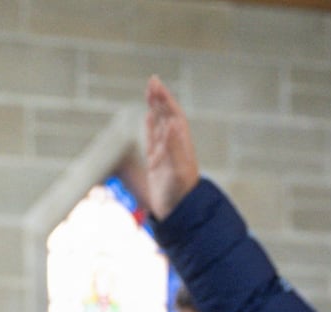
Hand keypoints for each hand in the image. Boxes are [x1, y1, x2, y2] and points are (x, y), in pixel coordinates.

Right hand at [143, 76, 199, 221]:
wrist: (178, 212)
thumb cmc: (181, 192)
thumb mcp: (178, 169)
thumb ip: (175, 146)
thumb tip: (172, 122)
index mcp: (180, 142)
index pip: (173, 114)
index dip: (165, 99)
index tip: (156, 84)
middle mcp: (174, 144)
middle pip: (166, 115)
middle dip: (159, 98)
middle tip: (152, 81)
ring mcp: (165, 152)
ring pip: (159, 124)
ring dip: (155, 108)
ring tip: (150, 93)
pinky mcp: (157, 162)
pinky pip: (153, 139)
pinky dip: (151, 126)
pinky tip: (149, 116)